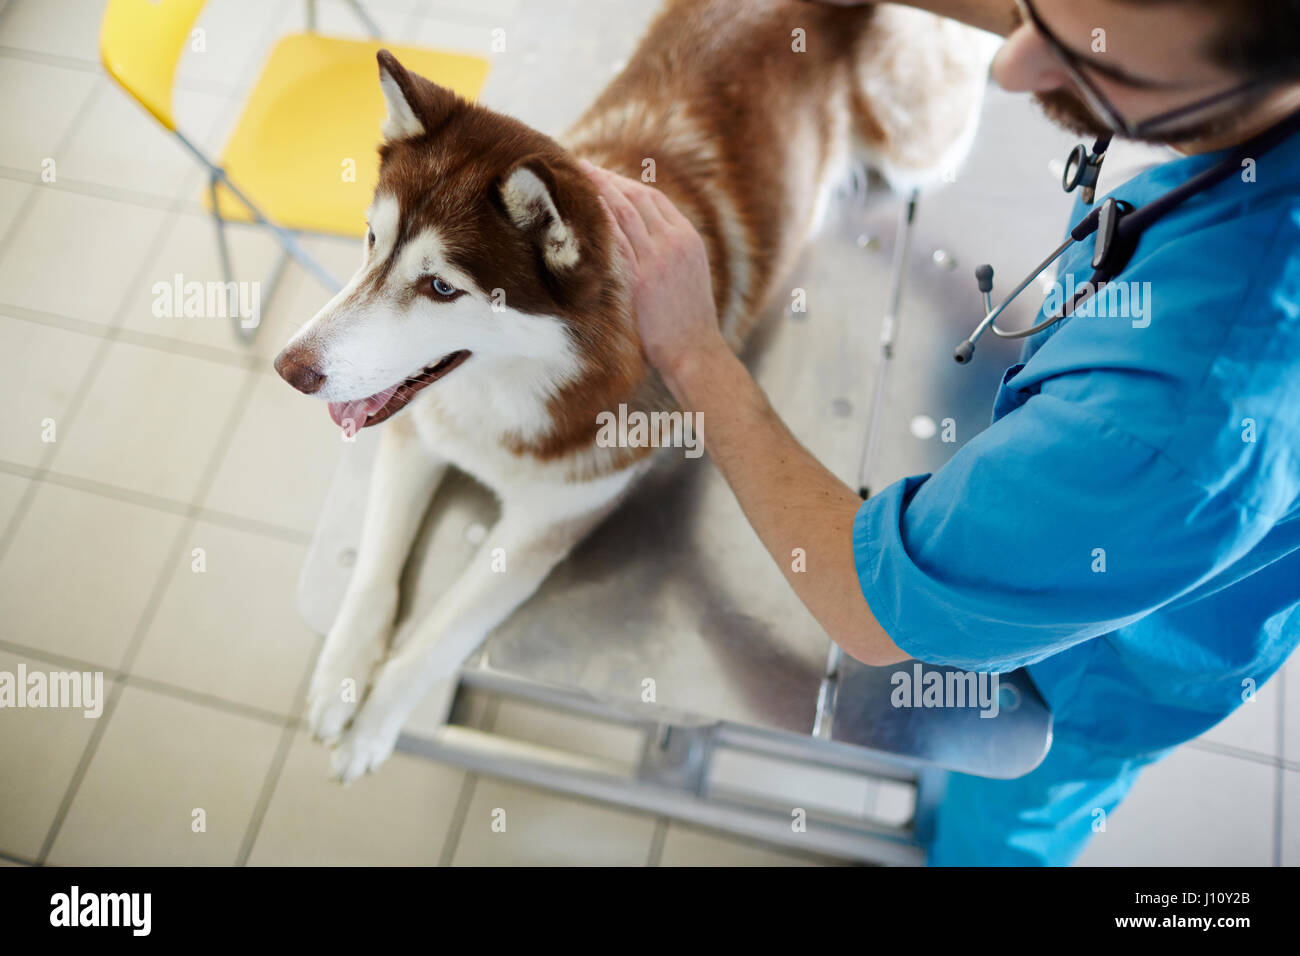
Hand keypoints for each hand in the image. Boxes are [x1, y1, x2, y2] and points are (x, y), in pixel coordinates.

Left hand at [579, 159, 728, 396]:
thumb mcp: (688, 274)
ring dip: (598, 191)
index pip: (653, 198)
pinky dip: (600, 221)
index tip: (601, 176)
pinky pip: (617, 241)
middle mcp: (674, 242)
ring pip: (625, 212)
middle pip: (637, 197)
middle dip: (606, 179)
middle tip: (579, 167)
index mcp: (687, 238)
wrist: (696, 350)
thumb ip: (668, 251)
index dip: (623, 183)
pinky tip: (581, 210)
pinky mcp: (642, 280)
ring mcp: (658, 260)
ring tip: (574, 179)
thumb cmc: (687, 320)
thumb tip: (640, 238)